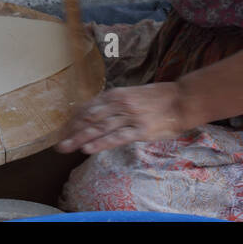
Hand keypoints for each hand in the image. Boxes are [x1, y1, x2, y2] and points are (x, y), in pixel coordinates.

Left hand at [55, 83, 189, 154]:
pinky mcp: (140, 130)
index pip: (90, 106)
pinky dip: (101, 143)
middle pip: (90, 118)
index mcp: (118, 94)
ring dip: (80, 139)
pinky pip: (117, 137)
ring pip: (100, 128)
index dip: (74, 119)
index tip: (64, 129)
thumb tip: (99, 111)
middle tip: (58, 143)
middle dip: (72, 131)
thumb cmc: (160, 97)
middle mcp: (121, 104)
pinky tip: (88, 149)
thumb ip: (118, 102)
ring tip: (66, 148)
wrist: (184, 100)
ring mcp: (130, 117)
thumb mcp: (135, 94)